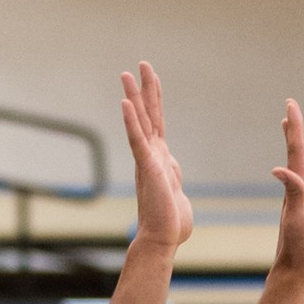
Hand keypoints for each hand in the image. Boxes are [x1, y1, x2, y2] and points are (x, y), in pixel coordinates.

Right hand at [121, 62, 192, 250]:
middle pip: (148, 115)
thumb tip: (174, 185)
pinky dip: (131, 121)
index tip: (151, 79)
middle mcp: (152, 155)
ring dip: (134, 97)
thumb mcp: (177, 195)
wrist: (163, 238)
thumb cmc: (172, 223)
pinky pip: (137, 140)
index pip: (157, 123)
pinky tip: (125, 103)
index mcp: (160, 159)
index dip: (155, 100)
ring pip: (140, 122)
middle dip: (146, 89)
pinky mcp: (147, 167)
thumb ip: (174, 183)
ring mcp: (148, 159)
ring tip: (126, 74)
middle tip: (142, 64)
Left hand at [271, 100, 303, 282]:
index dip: (295, 128)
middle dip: (295, 130)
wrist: (295, 269)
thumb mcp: (298, 218)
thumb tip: (278, 169)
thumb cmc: (299, 247)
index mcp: (298, 187)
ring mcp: (301, 200)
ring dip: (296, 146)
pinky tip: (299, 168)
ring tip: (291, 128)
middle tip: (290, 107)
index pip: (297, 152)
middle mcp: (298, 190)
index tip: (290, 104)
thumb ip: (293, 192)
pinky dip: (302, 168)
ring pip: (299, 166)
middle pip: (297, 153)